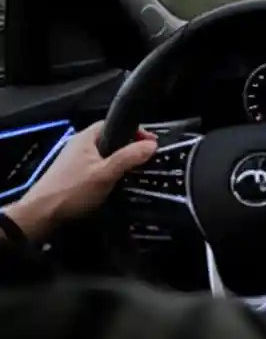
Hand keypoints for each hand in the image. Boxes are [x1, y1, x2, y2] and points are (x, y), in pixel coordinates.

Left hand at [3, 121, 156, 241]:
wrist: (40, 215)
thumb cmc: (73, 190)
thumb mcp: (105, 173)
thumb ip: (129, 157)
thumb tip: (152, 144)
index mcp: (85, 138)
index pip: (113, 124)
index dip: (133, 130)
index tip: (151, 143)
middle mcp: (78, 145)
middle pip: (109, 140)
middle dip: (128, 147)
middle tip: (145, 158)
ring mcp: (73, 161)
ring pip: (103, 155)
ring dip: (119, 161)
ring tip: (135, 172)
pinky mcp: (72, 175)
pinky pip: (96, 167)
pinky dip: (109, 172)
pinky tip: (116, 184)